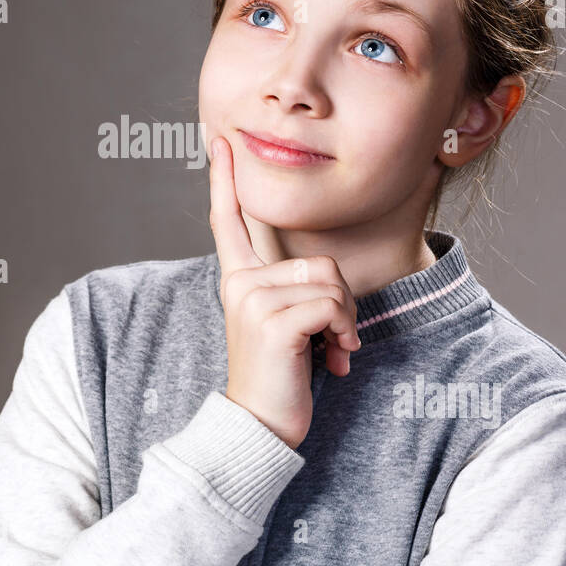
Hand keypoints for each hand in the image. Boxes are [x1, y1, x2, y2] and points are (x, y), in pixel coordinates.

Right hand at [208, 136, 360, 449]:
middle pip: (319, 262)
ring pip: (331, 283)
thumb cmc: (280, 376)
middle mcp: (239, 283)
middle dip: (342, 303)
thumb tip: (328, 283)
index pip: (229, 220)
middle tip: (332, 339)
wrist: (260, 425)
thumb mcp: (284, 324)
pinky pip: (332, 306)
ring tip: (331, 350)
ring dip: (346, 322)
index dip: (224, 178)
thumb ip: (293, 291)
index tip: (220, 140)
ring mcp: (252, 299)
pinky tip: (334, 360)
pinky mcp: (272, 320)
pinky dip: (344, 335)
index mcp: (238, 279)